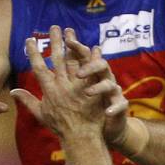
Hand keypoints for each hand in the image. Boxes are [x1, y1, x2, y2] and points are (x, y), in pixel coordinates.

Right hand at [10, 26, 106, 137]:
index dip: (33, 53)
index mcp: (48, 91)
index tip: (29, 40)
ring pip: (73, 61)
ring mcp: (76, 87)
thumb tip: (13, 92)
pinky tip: (94, 47)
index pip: (38, 68)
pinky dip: (93, 58)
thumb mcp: (41, 114)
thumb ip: (27, 100)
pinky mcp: (90, 90)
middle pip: (57, 59)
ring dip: (72, 44)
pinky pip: (92, 70)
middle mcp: (61, 86)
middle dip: (55, 41)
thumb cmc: (60, 127)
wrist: (80, 138)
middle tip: (54, 27)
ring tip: (70, 30)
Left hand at [62, 32, 129, 147]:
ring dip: (99, 88)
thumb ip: (61, 77)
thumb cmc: (87, 108)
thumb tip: (44, 64)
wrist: (106, 125)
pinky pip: (120, 105)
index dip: (77, 47)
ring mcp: (113, 93)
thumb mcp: (73, 91)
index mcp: (91, 75)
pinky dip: (115, 108)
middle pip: (99, 65)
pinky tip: (107, 113)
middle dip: (91, 64)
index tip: (67, 39)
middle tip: (79, 72)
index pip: (84, 57)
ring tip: (88, 93)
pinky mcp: (120, 107)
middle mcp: (103, 79)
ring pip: (109, 84)